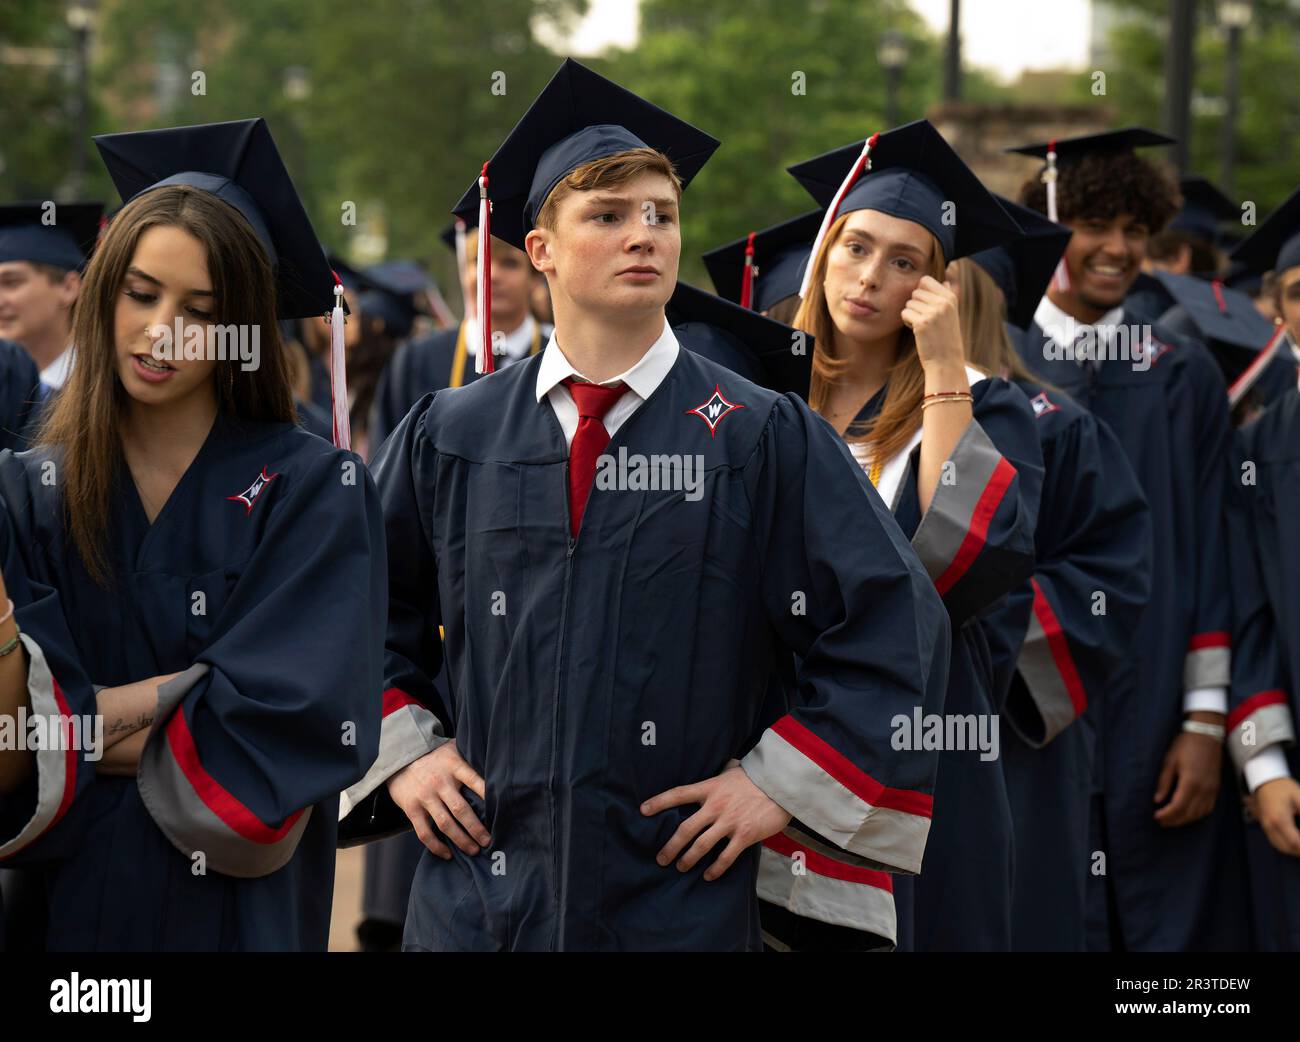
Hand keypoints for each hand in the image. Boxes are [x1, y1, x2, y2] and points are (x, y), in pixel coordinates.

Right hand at [386, 739, 489, 859]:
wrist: (401, 758)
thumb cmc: (437, 758)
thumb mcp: (454, 750)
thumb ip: (471, 759)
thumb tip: (498, 768)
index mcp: (454, 766)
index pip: (474, 780)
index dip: (488, 795)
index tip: (502, 811)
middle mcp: (440, 782)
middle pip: (460, 809)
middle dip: (476, 828)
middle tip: (488, 842)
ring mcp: (425, 796)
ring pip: (445, 823)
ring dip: (461, 840)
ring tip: (474, 850)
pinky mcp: (412, 809)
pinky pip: (424, 832)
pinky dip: (436, 846)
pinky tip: (448, 854)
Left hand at [641, 764, 791, 880]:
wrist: (781, 784)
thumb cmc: (756, 777)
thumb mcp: (731, 770)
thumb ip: (720, 774)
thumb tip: (720, 766)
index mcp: (710, 788)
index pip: (678, 794)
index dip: (659, 802)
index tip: (643, 810)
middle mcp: (716, 806)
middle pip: (686, 829)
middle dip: (670, 846)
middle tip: (661, 858)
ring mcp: (730, 822)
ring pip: (701, 845)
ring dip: (688, 859)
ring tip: (680, 867)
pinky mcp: (744, 835)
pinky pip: (725, 857)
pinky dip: (715, 869)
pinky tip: (708, 876)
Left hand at [901, 276, 963, 370]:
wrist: (946, 361)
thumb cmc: (945, 337)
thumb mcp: (951, 314)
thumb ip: (947, 296)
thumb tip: (945, 280)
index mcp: (950, 297)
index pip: (925, 280)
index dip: (920, 292)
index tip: (926, 306)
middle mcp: (943, 302)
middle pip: (915, 292)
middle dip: (915, 305)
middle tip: (925, 319)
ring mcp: (933, 312)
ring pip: (909, 303)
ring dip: (911, 314)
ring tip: (923, 326)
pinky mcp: (922, 323)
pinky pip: (905, 313)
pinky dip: (907, 322)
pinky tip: (917, 331)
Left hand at [1153, 730, 1222, 826]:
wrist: (1206, 735)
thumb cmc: (1185, 746)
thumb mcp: (1169, 762)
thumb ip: (1164, 782)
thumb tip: (1157, 800)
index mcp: (1191, 782)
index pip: (1178, 807)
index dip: (1167, 815)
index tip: (1156, 816)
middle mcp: (1204, 789)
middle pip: (1189, 814)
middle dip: (1174, 820)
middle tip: (1161, 821)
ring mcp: (1212, 790)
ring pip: (1200, 813)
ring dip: (1185, 820)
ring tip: (1171, 820)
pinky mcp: (1216, 789)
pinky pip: (1208, 808)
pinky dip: (1197, 815)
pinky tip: (1187, 814)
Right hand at [1253, 777, 1299, 857]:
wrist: (1265, 781)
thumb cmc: (1282, 787)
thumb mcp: (1299, 798)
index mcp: (1279, 819)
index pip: (1295, 842)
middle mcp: (1270, 826)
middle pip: (1288, 848)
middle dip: (1299, 850)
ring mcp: (1265, 827)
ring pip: (1281, 847)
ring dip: (1294, 850)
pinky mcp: (1265, 826)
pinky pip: (1276, 842)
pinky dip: (1287, 846)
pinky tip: (1296, 843)